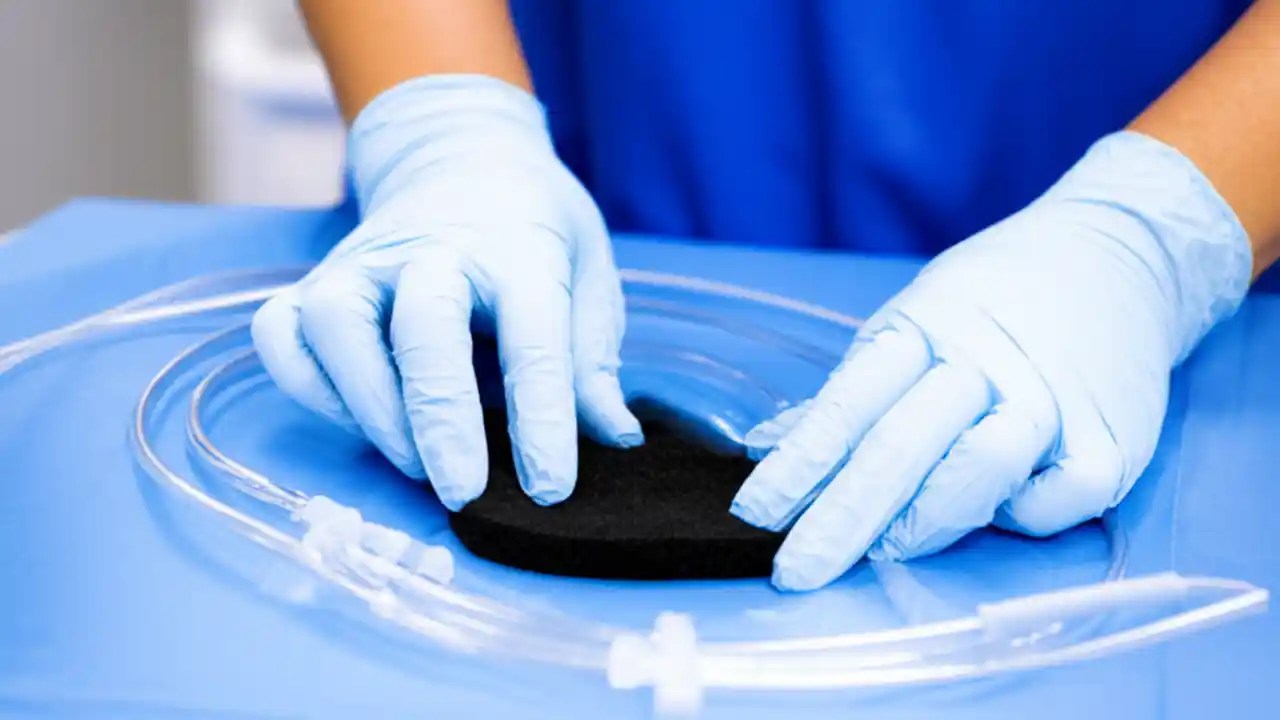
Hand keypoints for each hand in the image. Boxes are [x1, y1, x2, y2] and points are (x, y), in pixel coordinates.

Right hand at [252, 76, 641, 510]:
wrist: (461, 152)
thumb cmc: (533, 229)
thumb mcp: (588, 272)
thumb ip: (593, 358)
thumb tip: (615, 438)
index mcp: (520, 249)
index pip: (533, 337)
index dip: (542, 419)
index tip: (550, 489)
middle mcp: (434, 249)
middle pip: (424, 326)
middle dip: (441, 417)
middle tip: (463, 491)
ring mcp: (364, 262)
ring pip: (335, 325)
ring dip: (367, 405)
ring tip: (412, 462)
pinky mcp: (317, 280)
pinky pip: (283, 332)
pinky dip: (305, 384)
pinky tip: (354, 419)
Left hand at [733, 132, 1251, 590]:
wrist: (1122, 255)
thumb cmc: (996, 299)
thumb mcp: (912, 321)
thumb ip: (849, 393)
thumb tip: (765, 447)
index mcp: (925, 325)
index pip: (850, 403)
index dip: (799, 463)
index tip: (755, 513)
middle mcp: (986, 360)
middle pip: (901, 446)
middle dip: (842, 519)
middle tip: (799, 572)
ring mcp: (1053, 399)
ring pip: (980, 470)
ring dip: (924, 521)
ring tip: (889, 549)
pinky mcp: (1113, 439)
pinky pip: (1058, 500)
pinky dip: (1022, 516)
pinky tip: (1001, 510)